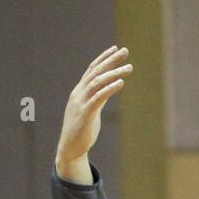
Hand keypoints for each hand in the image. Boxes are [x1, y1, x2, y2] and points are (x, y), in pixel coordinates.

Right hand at [56, 46, 132, 165]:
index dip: (103, 58)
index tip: (115, 49)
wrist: (70, 149)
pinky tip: (120, 83)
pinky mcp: (85, 114)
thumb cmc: (82, 131)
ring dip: (114, 73)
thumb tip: (110, 87)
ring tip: (128, 67)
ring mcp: (81, 103)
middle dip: (111, 60)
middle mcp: (79, 93)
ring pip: (97, 82)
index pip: (92, 69)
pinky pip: (98, 97)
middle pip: (96, 72)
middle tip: (125, 51)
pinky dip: (109, 88)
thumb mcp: (92, 111)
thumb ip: (99, 98)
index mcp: (80, 92)